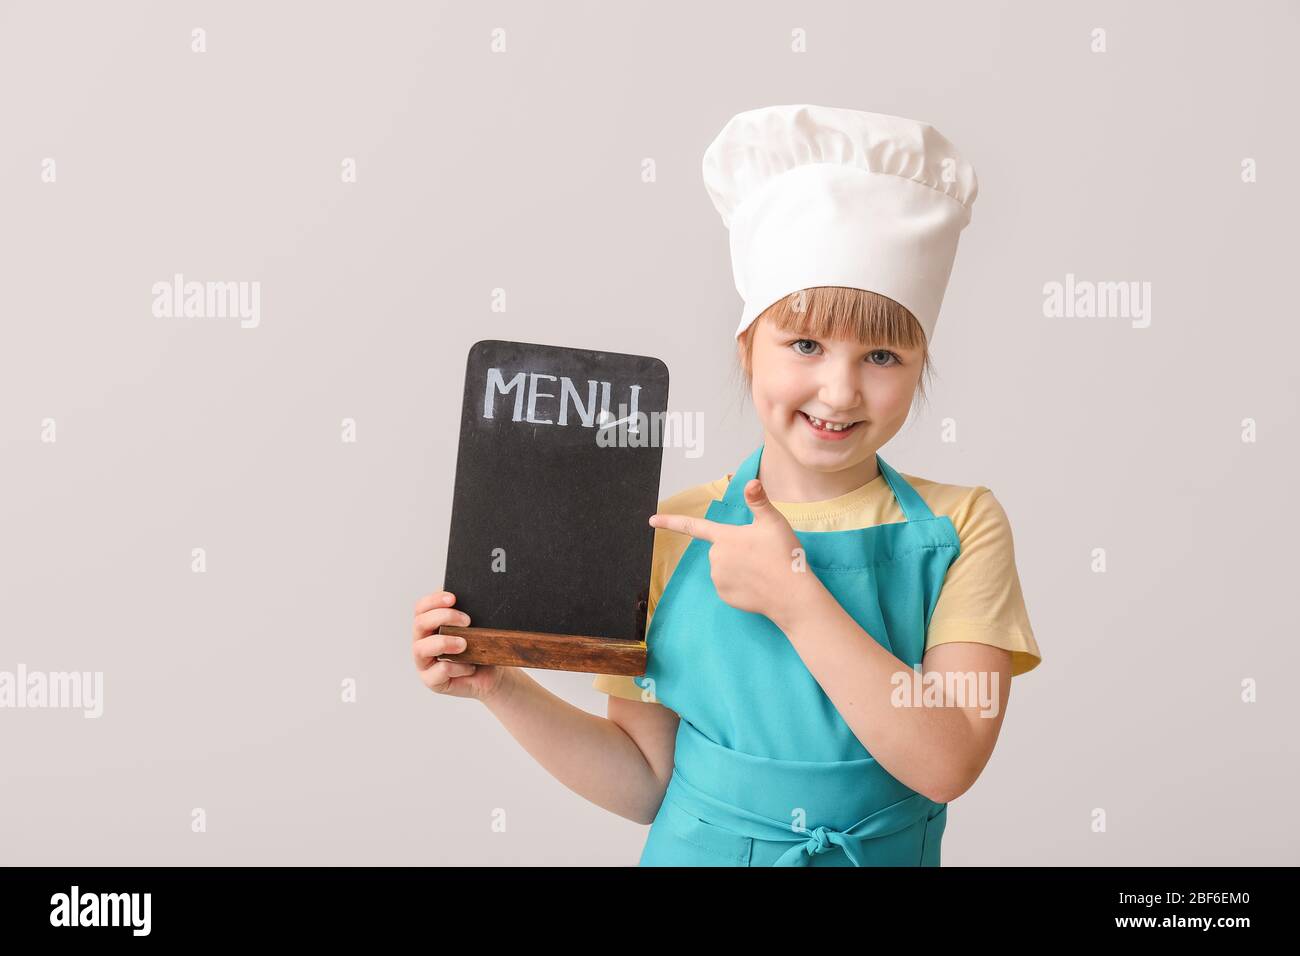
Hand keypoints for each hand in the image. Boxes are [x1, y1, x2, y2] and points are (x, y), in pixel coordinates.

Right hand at [412, 590, 509, 701]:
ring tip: (464, 644)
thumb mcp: (475, 627)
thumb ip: (465, 614)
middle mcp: (422, 642)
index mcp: (429, 625)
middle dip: (443, 617)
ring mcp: (424, 663)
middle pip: (419, 623)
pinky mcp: (432, 681)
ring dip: (444, 642)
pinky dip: (457, 666)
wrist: (492, 673)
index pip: (421, 607)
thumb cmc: (481, 647)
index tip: (453, 598)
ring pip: (421, 648)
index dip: (434, 600)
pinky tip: (470, 666)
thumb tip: (470, 599)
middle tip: (467, 621)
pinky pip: (439, 671)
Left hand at [649, 479, 809, 621]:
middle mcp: (716, 557)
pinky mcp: (724, 595)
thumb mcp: (773, 522)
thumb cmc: (784, 555)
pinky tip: (756, 584)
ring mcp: (718, 578)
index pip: (693, 526)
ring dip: (738, 567)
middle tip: (761, 554)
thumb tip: (751, 482)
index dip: (671, 522)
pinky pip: (728, 585)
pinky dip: (740, 584)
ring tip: (760, 569)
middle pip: (720, 548)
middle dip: (736, 549)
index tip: (651, 521)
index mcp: (725, 537)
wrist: (791, 595)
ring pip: (724, 567)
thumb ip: (758, 501)